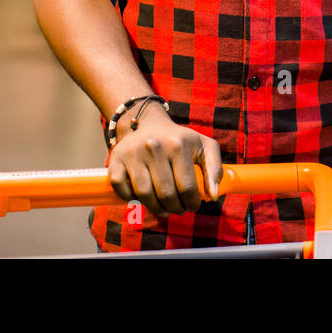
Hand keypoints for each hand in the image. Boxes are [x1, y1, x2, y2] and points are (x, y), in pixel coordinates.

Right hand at [108, 111, 222, 218]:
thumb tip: (213, 196)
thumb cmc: (179, 140)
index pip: (187, 187)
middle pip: (166, 194)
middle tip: (178, 209)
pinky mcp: (116, 159)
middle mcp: (153, 146)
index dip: (192, 203)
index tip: (192, 206)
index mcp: (177, 144)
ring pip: (144, 194)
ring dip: (155, 207)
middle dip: (175, 208)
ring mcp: (133, 153)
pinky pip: (122, 188)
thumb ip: (215, 168)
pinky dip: (131, 197)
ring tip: (163, 207)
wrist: (148, 123)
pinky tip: (142, 195)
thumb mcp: (204, 146)